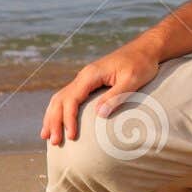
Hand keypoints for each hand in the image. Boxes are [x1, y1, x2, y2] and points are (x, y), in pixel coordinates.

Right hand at [40, 44, 160, 144]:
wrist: (146, 49)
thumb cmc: (141, 64)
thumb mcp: (132, 81)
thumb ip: (115, 96)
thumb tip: (99, 115)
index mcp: (91, 75)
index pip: (72, 99)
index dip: (68, 119)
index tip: (71, 136)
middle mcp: (84, 76)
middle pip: (60, 99)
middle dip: (54, 121)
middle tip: (53, 142)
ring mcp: (85, 78)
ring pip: (60, 98)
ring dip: (52, 116)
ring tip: (46, 136)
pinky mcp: (89, 82)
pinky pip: (68, 97)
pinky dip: (60, 110)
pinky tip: (57, 121)